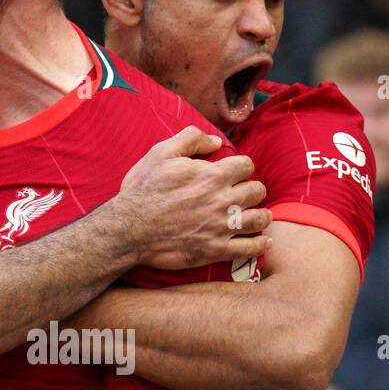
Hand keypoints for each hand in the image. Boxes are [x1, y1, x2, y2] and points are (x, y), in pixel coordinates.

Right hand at [115, 126, 270, 269]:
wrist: (128, 229)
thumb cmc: (143, 190)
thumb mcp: (160, 153)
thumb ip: (190, 139)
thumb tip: (216, 142)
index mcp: (212, 175)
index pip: (247, 165)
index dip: (240, 166)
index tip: (233, 172)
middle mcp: (223, 201)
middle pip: (258, 190)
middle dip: (251, 189)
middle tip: (241, 193)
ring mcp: (221, 227)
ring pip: (260, 218)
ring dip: (260, 214)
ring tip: (254, 214)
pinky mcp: (216, 250)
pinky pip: (251, 249)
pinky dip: (260, 244)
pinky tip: (260, 240)